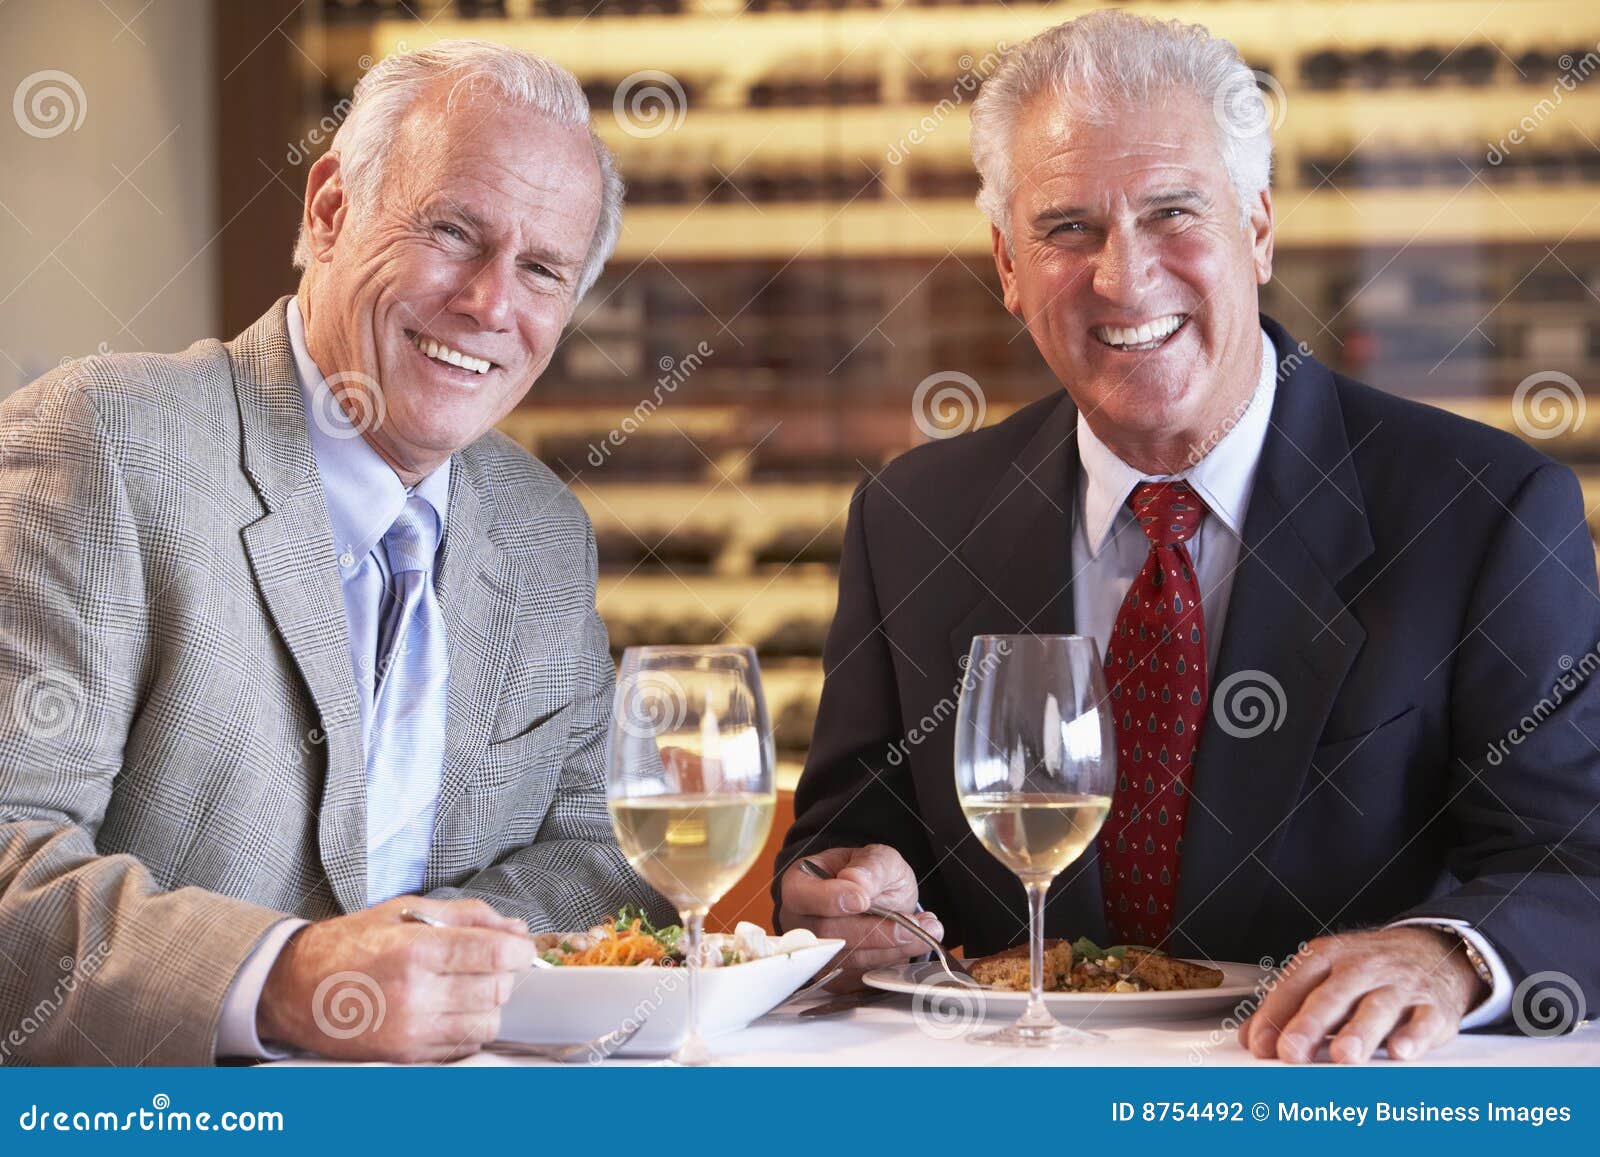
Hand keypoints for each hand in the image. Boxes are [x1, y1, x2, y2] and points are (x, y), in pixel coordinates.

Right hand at [257, 896, 534, 1061]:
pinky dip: (468, 1028)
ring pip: (486, 1023)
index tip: (521, 948)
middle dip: (504, 974)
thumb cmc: (349, 944)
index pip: (494, 954)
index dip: (519, 950)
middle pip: (496, 990)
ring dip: (489, 1004)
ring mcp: (410, 1031)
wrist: (294, 988)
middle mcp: (415, 995)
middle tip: (490, 962)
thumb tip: (515, 929)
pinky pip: (463, 1047)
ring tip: (468, 986)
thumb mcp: (405, 911)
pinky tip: (450, 1009)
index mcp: (415, 950)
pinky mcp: (405, 1056)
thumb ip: (467, 916)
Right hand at [778, 845, 942, 977]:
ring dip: (892, 949)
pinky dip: (892, 962)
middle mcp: (802, 924)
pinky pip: (861, 977)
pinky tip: (912, 943)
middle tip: (911, 924)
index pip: (802, 895)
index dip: (830, 899)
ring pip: (848, 960)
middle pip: (828, 933)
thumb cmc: (871, 877)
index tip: (862, 900)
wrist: (882, 902)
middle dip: (874, 931)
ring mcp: (816, 955)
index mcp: (800, 885)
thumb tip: (855, 883)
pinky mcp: (836, 978)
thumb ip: (869, 867)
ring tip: (925, 930)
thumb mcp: (877, 858)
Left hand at [1238, 927, 1486, 1063]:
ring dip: (1359, 1033)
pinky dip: (1413, 1036)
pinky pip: (1423, 1021)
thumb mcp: (1325, 975)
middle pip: (1332, 996)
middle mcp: (1361, 968)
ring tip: (1344, 1056)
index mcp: (1326, 957)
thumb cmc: (1367, 971)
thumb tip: (1251, 1038)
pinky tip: (1400, 1051)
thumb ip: (1287, 1006)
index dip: (1275, 1016)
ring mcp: (1399, 986)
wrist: (1431, 950)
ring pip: (1377, 1008)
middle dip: (1310, 1025)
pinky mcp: (1433, 1007)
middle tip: (1292, 1052)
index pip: (1295, 985)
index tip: (1259, 1045)